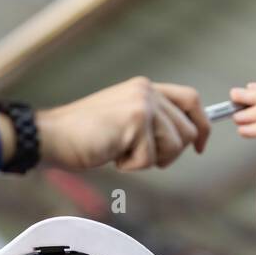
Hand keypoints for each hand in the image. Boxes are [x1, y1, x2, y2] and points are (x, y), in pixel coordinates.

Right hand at [31, 77, 210, 170]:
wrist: (54, 135)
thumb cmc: (85, 135)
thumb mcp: (125, 120)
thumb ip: (152, 121)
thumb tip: (186, 138)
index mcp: (145, 88)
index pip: (191, 100)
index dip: (202, 125)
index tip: (200, 146)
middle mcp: (147, 91)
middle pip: (188, 131)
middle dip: (170, 153)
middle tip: (140, 156)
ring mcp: (142, 104)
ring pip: (174, 146)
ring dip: (149, 159)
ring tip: (122, 152)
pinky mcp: (136, 121)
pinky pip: (151, 158)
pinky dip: (132, 166)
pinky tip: (112, 154)